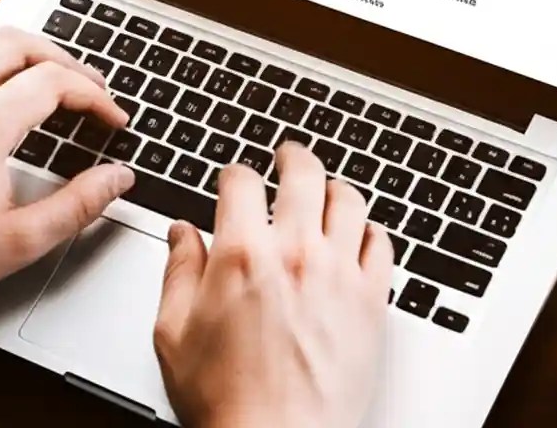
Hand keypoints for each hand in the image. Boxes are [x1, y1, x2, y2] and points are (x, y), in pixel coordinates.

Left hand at [0, 28, 133, 313]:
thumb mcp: (20, 242)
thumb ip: (78, 205)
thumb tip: (117, 178)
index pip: (53, 83)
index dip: (95, 96)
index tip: (112, 118)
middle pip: (18, 44)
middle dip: (65, 59)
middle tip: (90, 87)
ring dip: (25, 51)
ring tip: (52, 75)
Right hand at [154, 144, 393, 427]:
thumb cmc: (226, 400)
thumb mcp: (174, 333)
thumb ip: (178, 273)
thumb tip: (182, 234)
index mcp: (242, 255)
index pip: (241, 181)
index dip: (234, 173)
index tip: (235, 179)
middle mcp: (296, 254)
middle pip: (304, 173)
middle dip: (292, 156)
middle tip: (288, 155)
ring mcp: (340, 274)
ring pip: (350, 201)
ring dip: (334, 188)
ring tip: (326, 189)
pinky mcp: (371, 300)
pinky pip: (382, 245)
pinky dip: (370, 231)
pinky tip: (359, 235)